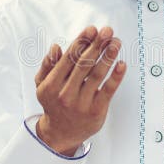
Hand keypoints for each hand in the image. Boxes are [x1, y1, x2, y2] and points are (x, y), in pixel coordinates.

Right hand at [34, 26, 125, 155]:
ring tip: (116, 42)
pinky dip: (116, 77)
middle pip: (84, 64)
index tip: (92, 29)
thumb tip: (56, 47)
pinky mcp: (96, 111)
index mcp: (52, 84)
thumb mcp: (42, 85)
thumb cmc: (54, 103)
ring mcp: (81, 103)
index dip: (81, 42)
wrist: (61, 134)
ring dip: (108, 56)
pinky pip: (108, 91)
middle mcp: (66, 93)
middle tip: (108, 31)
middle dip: (97, 45)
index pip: (69, 58)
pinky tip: (122, 64)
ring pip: (97, 75)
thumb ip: (47, 66)